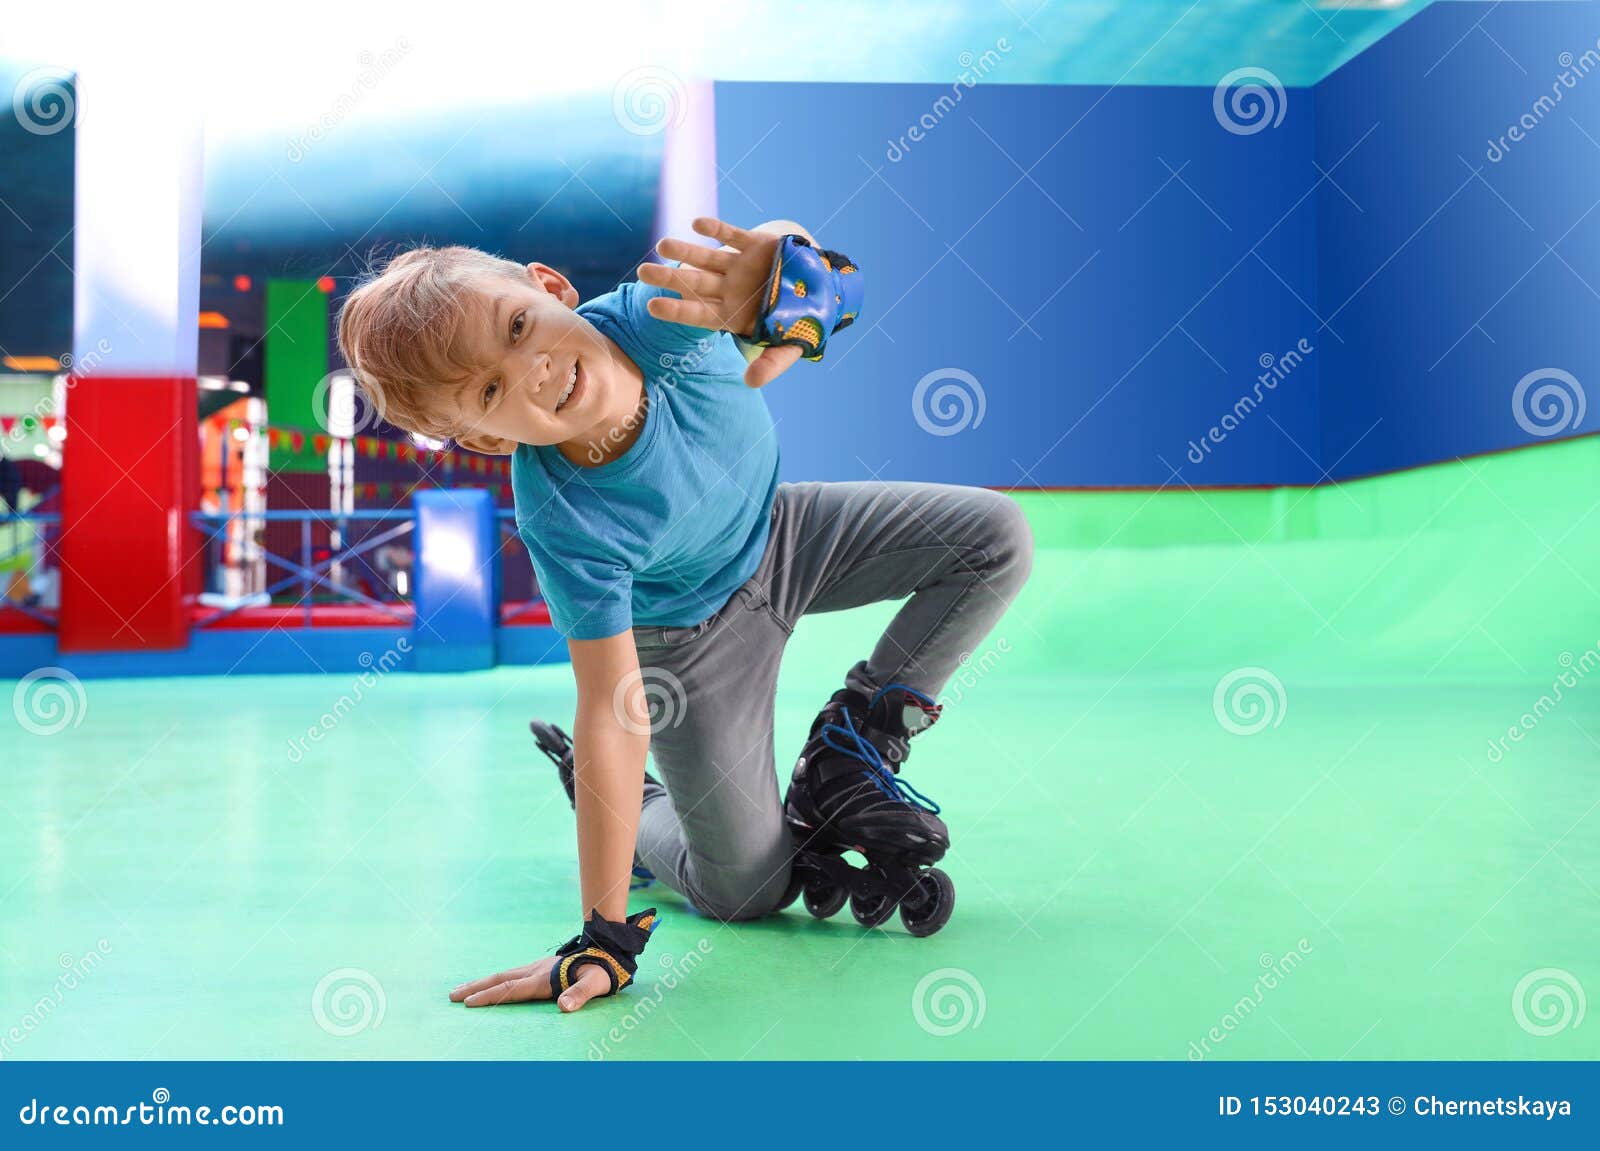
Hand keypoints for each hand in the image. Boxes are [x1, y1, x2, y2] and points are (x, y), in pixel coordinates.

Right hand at [448, 956, 612, 1012]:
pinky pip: (512, 975)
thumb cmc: (602, 972)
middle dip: (476, 988)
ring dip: (482, 983)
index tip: (468, 1003)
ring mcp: (537, 967)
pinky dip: (496, 980)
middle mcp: (536, 970)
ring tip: (462, 990)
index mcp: (545, 978)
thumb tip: (563, 1007)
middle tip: (451, 996)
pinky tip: (491, 985)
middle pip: (500, 979)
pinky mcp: (540, 967)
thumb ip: (580, 995)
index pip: (511, 990)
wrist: (608, 950)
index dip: (490, 997)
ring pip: (504, 975)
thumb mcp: (596, 984)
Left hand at [637, 217, 804, 387]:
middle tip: (642, 272)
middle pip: (694, 284)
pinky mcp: (754, 245)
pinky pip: (732, 235)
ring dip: (685, 251)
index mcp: (732, 315)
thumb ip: (770, 365)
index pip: (699, 314)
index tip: (652, 306)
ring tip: (662, 245)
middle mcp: (730, 290)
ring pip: (707, 258)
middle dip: (669, 278)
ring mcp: (739, 267)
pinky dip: (716, 230)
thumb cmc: (799, 325)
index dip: (677, 310)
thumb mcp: (788, 349)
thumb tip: (750, 383)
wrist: (820, 292)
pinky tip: (697, 224)